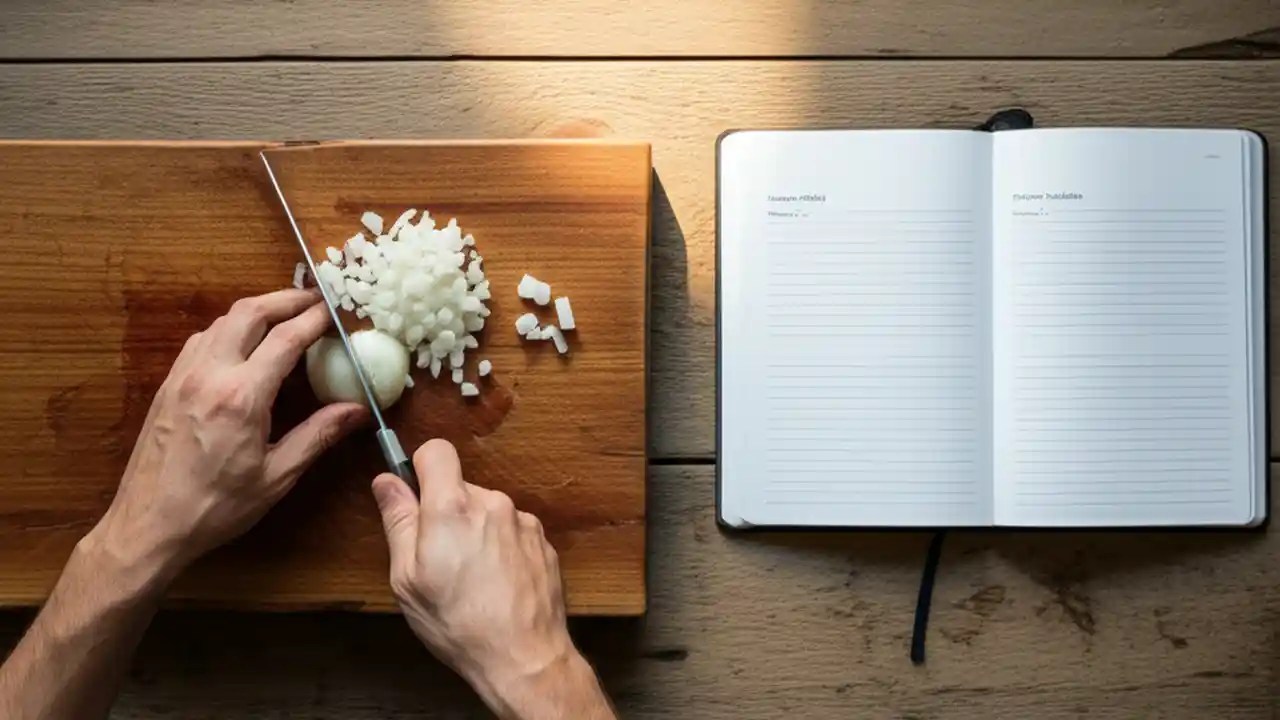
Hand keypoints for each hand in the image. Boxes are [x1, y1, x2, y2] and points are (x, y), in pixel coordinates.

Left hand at [88, 289, 367, 582]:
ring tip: (283, 316)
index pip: (285, 339)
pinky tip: (243, 344)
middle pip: (249, 313)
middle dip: (285, 299)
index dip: (315, 319)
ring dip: (256, 311)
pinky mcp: (167, 386)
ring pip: (221, 322)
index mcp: (241, 397)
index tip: (336, 310)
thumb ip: (317, 435)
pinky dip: (229, 329)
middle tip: (314, 299)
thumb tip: (357, 411)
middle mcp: (209, 375)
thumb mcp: (277, 476)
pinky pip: (201, 341)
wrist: (148, 525)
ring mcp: (183, 377)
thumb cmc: (216, 508)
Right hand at [372, 440, 613, 719]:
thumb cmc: (459, 624)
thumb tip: (387, 481)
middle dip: (446, 513)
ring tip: (471, 578)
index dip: (420, 467)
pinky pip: (511, 530)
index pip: (436, 451)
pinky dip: (501, 548)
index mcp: (452, 508)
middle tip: (439, 559)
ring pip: (487, 511)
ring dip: (476, 532)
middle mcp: (492, 504)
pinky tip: (496, 583)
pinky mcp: (542, 540)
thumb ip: (398, 521)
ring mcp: (522, 521)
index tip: (415, 494)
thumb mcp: (408, 579)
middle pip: (461, 487)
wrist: (523, 656)